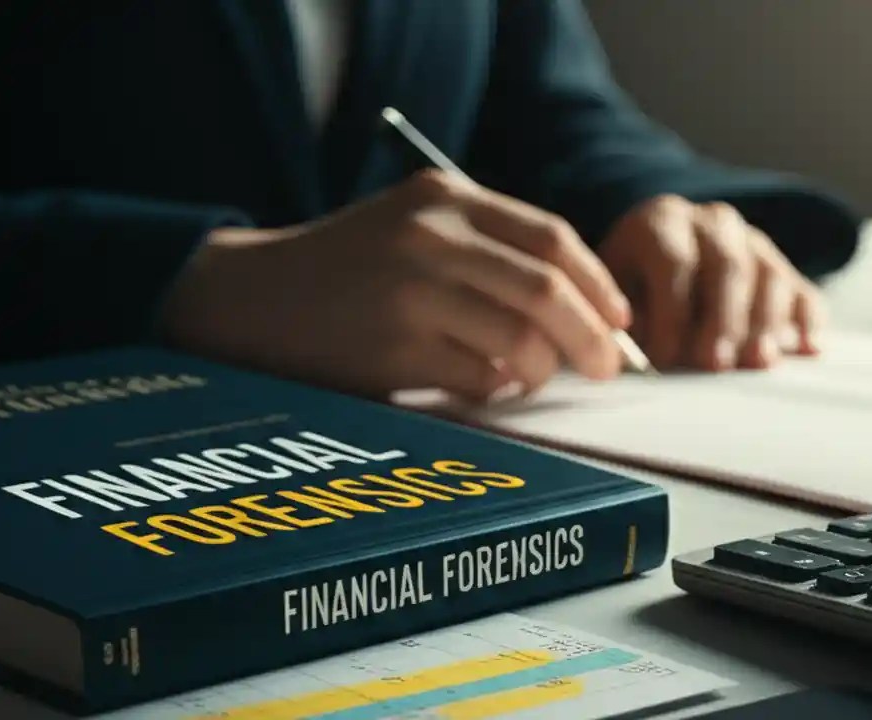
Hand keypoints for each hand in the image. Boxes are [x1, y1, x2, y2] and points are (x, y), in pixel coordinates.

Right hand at [158, 170, 629, 400]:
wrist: (252, 298)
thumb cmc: (352, 269)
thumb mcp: (416, 224)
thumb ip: (492, 248)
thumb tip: (586, 310)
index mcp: (444, 197)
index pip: (552, 238)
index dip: (600, 284)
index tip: (619, 319)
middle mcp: (430, 237)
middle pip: (548, 291)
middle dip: (593, 337)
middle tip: (606, 367)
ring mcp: (410, 293)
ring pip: (521, 342)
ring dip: (543, 370)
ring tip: (534, 376)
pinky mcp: (392, 349)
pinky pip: (480, 378)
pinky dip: (497, 389)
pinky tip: (483, 383)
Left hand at [598, 195, 825, 370]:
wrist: (660, 272)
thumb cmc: (630, 292)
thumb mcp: (613, 295)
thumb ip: (622, 319)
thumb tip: (637, 357)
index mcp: (661, 221)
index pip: (673, 261)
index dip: (670, 311)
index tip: (664, 357)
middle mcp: (713, 222)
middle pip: (727, 266)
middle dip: (721, 319)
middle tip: (715, 364)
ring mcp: (754, 242)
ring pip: (768, 275)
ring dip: (764, 323)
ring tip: (757, 362)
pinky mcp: (784, 271)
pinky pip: (802, 291)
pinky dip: (808, 320)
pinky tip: (809, 349)